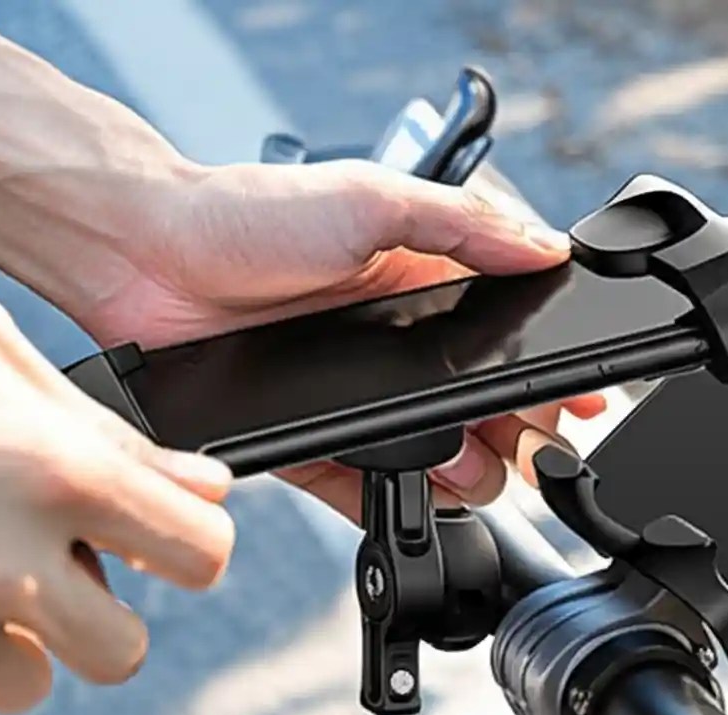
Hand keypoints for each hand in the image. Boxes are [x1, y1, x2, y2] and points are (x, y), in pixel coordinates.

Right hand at [0, 266, 234, 714]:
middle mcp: (7, 568)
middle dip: (102, 608)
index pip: (201, 553)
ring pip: (29, 685)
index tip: (166, 534)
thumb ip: (112, 434)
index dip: (190, 542)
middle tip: (53, 559)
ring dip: (16, 640)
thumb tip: (203, 483)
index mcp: (61, 475)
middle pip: (123, 650)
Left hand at [75, 160, 605, 517]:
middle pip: (482, 401)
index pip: (511, 329)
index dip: (550, 365)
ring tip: (474, 474)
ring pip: (430, 446)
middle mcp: (397, 338)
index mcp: (424, 278)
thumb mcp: (374, 199)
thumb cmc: (250, 213)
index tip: (582, 392)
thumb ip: (464, 223)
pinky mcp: (311, 430)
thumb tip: (549, 246)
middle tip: (533, 443)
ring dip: (465, 469)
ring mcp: (356, 388)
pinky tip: (405, 503)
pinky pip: (357, 476)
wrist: (145, 253)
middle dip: (519, 428)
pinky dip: (385, 497)